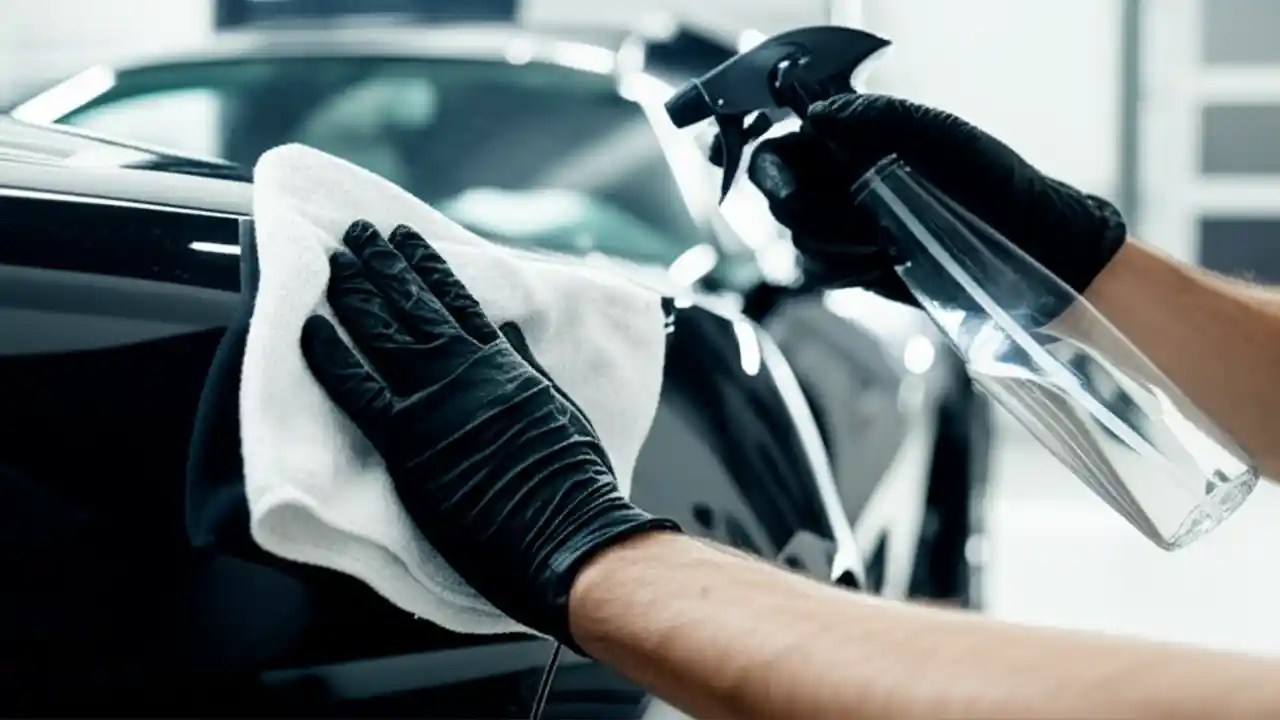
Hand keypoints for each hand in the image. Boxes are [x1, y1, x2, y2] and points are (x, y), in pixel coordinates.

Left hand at [300, 220, 677, 646]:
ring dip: (355, 290)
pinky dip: (331, 356)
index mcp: (502, 361)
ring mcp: (433, 401)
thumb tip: (508, 332)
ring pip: (383, 331)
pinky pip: (357, 390)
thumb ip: (525, 365)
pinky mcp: (407, 440)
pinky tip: (310, 327)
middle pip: (412, 302)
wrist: (567, 529)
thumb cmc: (573, 480)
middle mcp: (464, 368)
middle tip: (357, 232)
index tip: (406, 237)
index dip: (426, 264)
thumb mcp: (557, 405)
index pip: (456, 298)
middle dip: (382, 262)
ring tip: (333, 259)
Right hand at [748, 93, 1127, 299]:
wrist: (1029, 250)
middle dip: (799, 194)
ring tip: (891, 234)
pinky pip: (815, 268)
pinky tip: (887, 259)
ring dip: (838, 234)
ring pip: (794, 231)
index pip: (783, 132)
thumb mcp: (943, 137)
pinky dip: (846, 265)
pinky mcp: (848, 268)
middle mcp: (837, 177)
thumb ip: (877, 120)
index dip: (750, 138)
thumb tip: (817, 115)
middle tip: (847, 199)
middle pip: (773, 183)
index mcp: (854, 136)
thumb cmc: (994, 181)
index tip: (740, 150)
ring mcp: (839, 224)